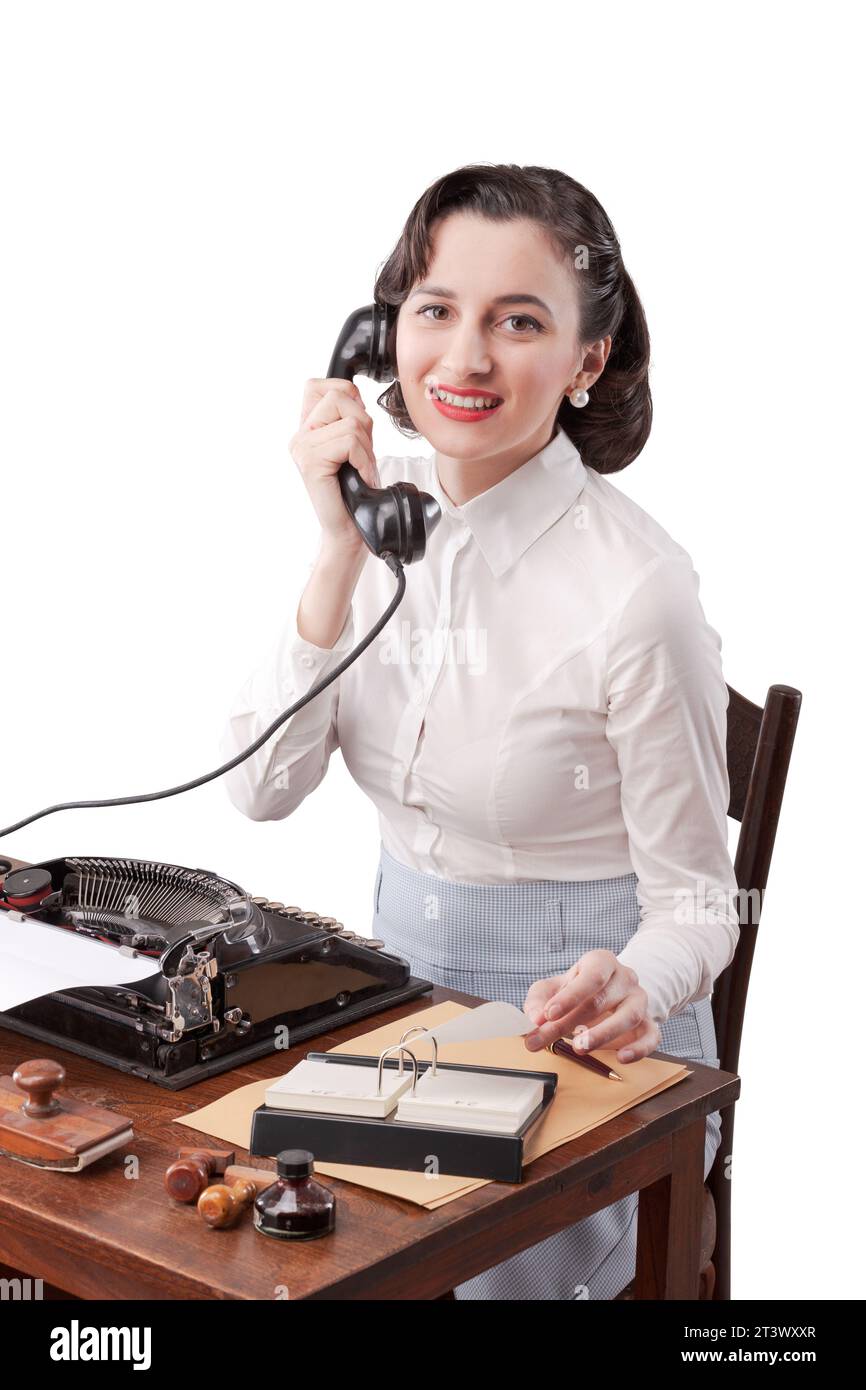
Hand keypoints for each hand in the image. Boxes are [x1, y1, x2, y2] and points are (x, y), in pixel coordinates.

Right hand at [290, 378, 380, 554]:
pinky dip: (363, 459)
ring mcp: (302, 448)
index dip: (345, 394)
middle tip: (360, 453)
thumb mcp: (356, 445)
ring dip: (366, 446)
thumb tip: (355, 392)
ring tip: (359, 467)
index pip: (317, 385)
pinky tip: (359, 475)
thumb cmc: (356, 491)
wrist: (351, 529)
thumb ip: (351, 417)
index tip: (356, 425)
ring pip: (350, 421)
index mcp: (306, 428)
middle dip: (362, 422)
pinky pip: (349, 441)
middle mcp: (299, 436)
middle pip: (337, 396)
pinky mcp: (310, 462)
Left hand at [522, 949, 659, 1064]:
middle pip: (601, 1001)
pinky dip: (639, 1049)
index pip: (591, 976)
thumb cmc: (575, 990)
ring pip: (629, 1017)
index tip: (548, 1014)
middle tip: (546, 1039)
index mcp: (601, 962)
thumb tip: (534, 1019)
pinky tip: (621, 1057)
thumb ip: (537, 1001)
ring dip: (603, 1035)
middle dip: (570, 1023)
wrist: (606, 993)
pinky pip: (651, 1036)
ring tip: (579, 1048)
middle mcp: (625, 978)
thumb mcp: (551, 988)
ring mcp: (639, 1000)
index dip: (570, 996)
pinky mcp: (648, 1024)